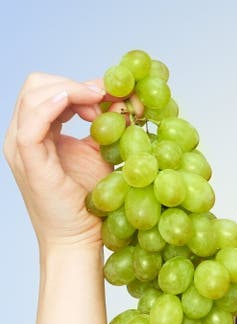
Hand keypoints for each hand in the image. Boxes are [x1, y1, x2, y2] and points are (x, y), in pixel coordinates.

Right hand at [4, 73, 116, 249]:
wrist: (79, 239)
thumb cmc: (90, 202)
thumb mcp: (102, 154)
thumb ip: (109, 126)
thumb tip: (128, 100)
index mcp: (39, 131)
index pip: (49, 89)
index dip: (81, 85)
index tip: (111, 98)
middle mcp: (24, 135)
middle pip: (38, 85)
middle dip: (76, 85)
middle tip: (106, 103)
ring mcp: (22, 147)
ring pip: (34, 95)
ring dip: (73, 91)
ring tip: (99, 108)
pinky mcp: (29, 160)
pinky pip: (33, 123)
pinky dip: (56, 104)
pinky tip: (81, 104)